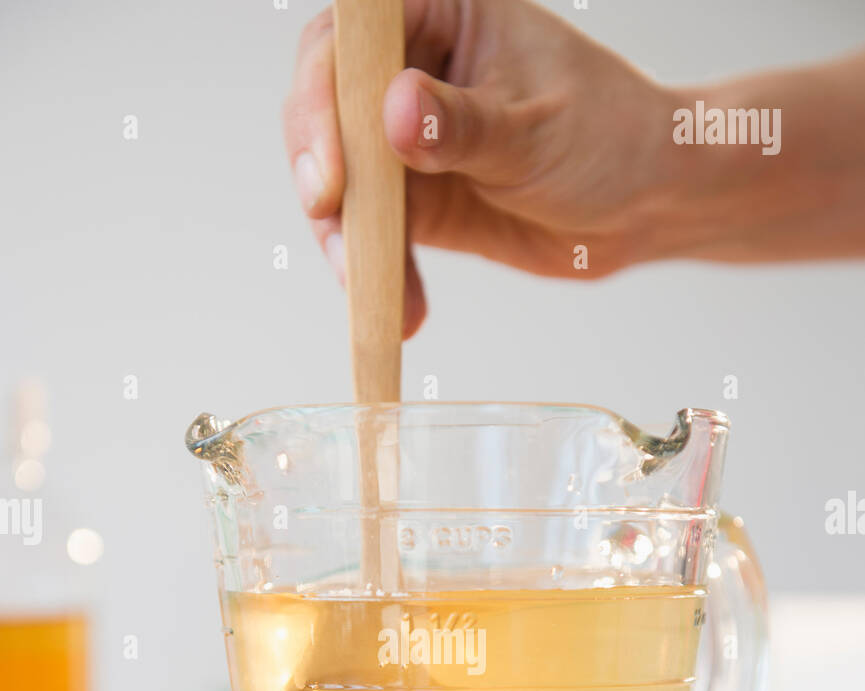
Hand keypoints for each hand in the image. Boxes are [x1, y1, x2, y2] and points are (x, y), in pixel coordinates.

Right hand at [284, 0, 669, 335]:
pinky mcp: (414, 202)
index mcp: (437, 15)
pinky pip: (374, 239)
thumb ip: (462, 124)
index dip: (321, 98)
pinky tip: (404, 313)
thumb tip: (396, 110)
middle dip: (321, 175)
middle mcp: (407, 70)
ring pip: (341, 185)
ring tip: (371, 291)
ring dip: (347, 242)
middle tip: (330, 220)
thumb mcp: (533, 128)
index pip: (347, 39)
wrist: (645, 204)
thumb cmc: (609, 135)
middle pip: (324, 113)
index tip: (334, 170)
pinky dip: (380, 277)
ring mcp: (404, 141)